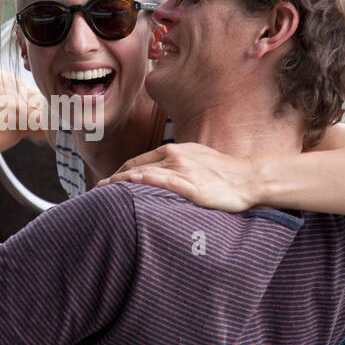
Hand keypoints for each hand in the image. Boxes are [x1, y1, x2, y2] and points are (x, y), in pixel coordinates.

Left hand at [96, 142, 263, 212]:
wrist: (249, 178)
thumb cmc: (224, 173)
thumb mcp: (195, 161)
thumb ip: (174, 167)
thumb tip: (155, 178)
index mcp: (174, 150)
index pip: (137, 162)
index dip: (118, 173)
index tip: (105, 184)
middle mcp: (174, 156)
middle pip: (135, 168)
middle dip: (113, 180)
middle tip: (95, 192)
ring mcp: (183, 169)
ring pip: (144, 174)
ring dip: (120, 184)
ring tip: (103, 194)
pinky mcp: (192, 184)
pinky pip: (164, 181)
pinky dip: (146, 181)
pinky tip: (131, 184)